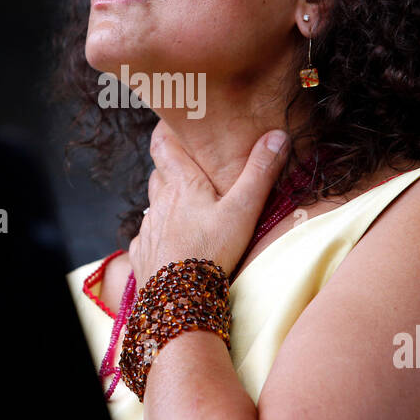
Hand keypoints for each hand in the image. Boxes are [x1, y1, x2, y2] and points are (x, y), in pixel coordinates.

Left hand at [128, 120, 289, 288]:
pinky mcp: (143, 254)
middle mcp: (159, 202)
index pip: (163, 146)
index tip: (170, 121)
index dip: (164, 130)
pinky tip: (170, 241)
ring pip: (153, 205)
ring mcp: (148, 229)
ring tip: (184, 204)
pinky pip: (147, 236)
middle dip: (170, 166)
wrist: (180, 298)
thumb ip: (260, 173)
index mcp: (181, 185)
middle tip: (187, 163)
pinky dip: (158, 232)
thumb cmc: (211, 251)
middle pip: (159, 174)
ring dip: (166, 200)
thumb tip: (277, 135)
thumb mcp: (243, 210)